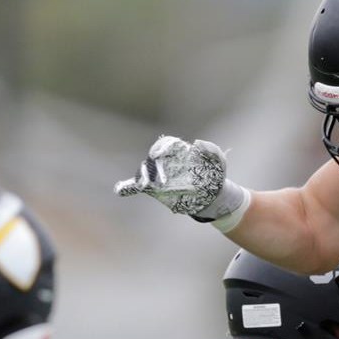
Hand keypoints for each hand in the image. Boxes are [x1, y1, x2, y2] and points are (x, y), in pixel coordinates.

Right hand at [114, 135, 230, 217]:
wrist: (212, 195)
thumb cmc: (214, 174)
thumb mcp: (219, 162)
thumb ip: (212, 151)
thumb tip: (197, 143)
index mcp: (179, 151)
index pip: (167, 144)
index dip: (163, 147)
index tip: (160, 154)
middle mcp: (165, 161)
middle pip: (154, 158)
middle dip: (155, 166)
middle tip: (163, 181)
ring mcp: (158, 174)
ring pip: (145, 171)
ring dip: (144, 177)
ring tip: (145, 185)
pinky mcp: (153, 188)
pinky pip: (135, 185)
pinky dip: (126, 187)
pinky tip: (119, 190)